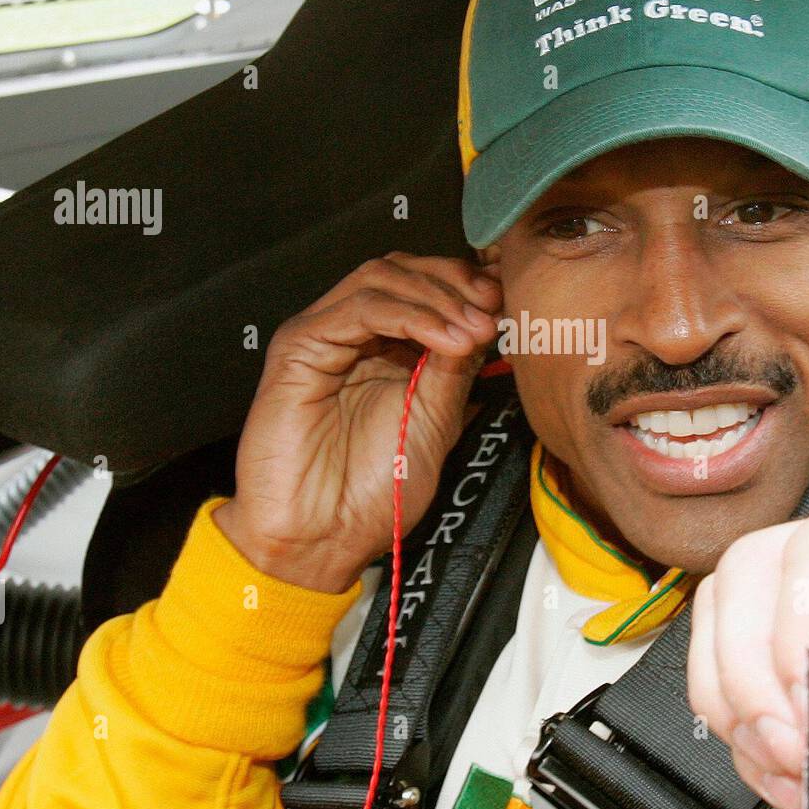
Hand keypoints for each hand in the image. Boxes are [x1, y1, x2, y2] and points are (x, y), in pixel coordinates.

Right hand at [213, 253, 501, 591]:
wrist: (321, 538)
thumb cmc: (371, 493)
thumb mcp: (436, 419)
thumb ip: (456, 366)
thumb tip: (488, 319)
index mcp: (385, 349)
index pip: (426, 288)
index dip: (469, 286)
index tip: (508, 302)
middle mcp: (353, 335)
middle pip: (403, 269)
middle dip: (456, 283)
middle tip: (493, 309)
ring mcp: (325, 335)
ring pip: (382, 277)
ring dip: (438, 297)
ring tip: (473, 330)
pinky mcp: (300, 346)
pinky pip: (359, 308)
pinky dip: (411, 315)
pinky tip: (445, 339)